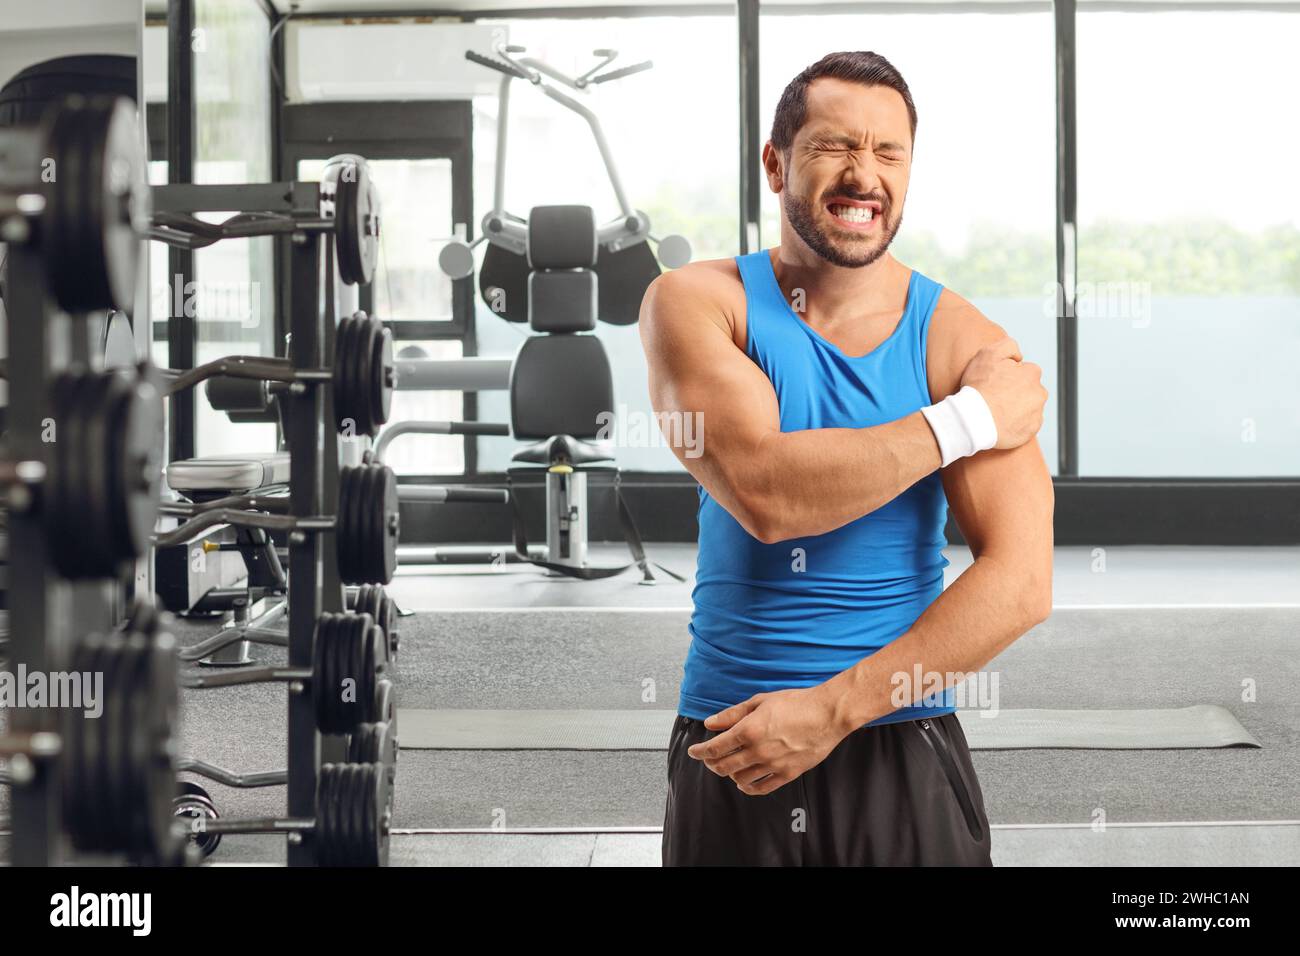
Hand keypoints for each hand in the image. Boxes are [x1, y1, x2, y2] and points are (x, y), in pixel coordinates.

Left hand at [687, 686, 847, 795]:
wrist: (828, 714)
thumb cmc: (796, 703)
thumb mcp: (760, 701)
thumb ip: (732, 714)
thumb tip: (711, 723)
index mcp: (749, 730)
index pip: (716, 747)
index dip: (700, 751)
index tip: (694, 751)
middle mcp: (758, 750)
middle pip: (724, 766)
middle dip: (711, 763)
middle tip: (708, 759)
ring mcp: (773, 764)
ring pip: (740, 778)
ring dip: (729, 774)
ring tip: (728, 767)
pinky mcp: (788, 773)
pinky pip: (763, 788)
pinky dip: (749, 787)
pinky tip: (744, 783)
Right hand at [959, 336, 1046, 448]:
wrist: (973, 420)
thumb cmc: (979, 389)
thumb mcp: (988, 354)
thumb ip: (1008, 346)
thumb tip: (1019, 356)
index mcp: (1032, 373)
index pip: (1025, 372)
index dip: (1009, 376)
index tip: (996, 383)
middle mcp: (1039, 393)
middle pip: (1029, 390)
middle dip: (1016, 393)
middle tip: (996, 398)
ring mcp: (1036, 413)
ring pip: (1029, 408)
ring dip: (1018, 409)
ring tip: (998, 412)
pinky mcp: (1031, 431)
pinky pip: (1027, 425)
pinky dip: (1017, 425)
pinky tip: (1002, 423)